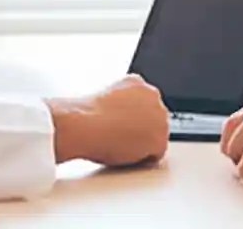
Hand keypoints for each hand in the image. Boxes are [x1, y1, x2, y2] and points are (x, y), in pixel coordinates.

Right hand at [46, 74, 169, 166]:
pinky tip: (124, 154)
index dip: (131, 119)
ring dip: (141, 143)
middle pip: (154, 119)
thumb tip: (119, 117)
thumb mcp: (104, 98)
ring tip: (117, 145)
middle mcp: (152, 95)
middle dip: (140, 129)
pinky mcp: (159, 138)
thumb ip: (119, 104)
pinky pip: (155, 155)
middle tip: (117, 138)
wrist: (82, 124)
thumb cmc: (83, 115)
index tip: (120, 126)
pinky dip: (141, 159)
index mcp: (136, 82)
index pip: (144, 104)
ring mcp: (159, 116)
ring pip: (156, 136)